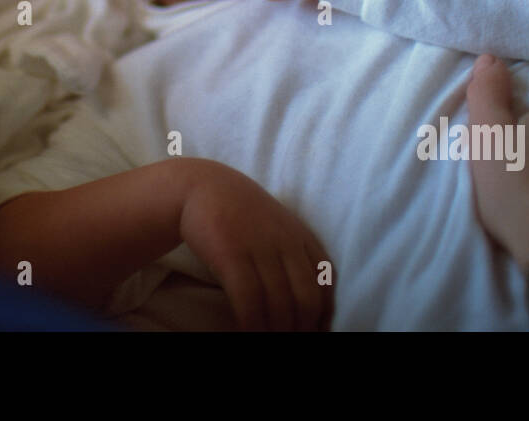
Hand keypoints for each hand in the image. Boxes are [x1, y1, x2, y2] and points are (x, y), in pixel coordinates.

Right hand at [179, 159, 333, 330]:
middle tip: (289, 342)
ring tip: (267, 341)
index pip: (326, 282)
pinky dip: (251, 323)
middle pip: (306, 298)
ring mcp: (259, 247)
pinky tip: (247, 332)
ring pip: (279, 303)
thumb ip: (294, 254)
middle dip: (301, 329)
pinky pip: (249, 299)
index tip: (315, 332)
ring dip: (276, 332)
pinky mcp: (232, 254)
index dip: (323, 314)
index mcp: (301, 236)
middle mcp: (286, 242)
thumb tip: (306, 301)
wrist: (202, 186)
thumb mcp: (277, 227)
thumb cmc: (240, 212)